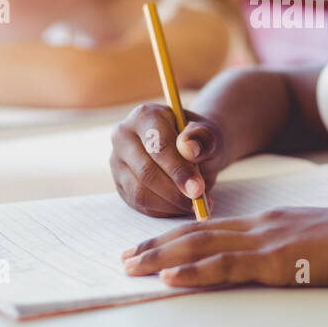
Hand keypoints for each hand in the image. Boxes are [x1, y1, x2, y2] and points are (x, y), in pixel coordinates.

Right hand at [110, 103, 229, 216]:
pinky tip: (181, 206)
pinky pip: (139, 205)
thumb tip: (189, 148)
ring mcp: (117, 161)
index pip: (157, 146)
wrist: (192, 151)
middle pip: (146, 171)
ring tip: (195, 204)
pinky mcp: (120, 184)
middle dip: (175, 191)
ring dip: (170, 204)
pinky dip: (164, 210)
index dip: (178, 170)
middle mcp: (124, 136)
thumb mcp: (209, 135)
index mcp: (145, 115)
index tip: (198, 188)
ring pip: (140, 192)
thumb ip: (203, 138)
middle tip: (198, 200)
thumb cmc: (200, 141)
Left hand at [120, 206, 327, 287]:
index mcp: (271, 221)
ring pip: (201, 246)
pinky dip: (193, 271)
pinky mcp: (275, 260)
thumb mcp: (319, 241)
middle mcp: (262, 225)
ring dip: (161, 256)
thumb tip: (283, 261)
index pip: (213, 228)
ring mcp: (266, 240)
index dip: (178, 235)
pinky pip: (225, 266)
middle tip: (125, 256)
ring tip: (132, 265)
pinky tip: (169, 276)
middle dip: (157, 244)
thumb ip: (295, 248)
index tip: (152, 245)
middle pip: (196, 232)